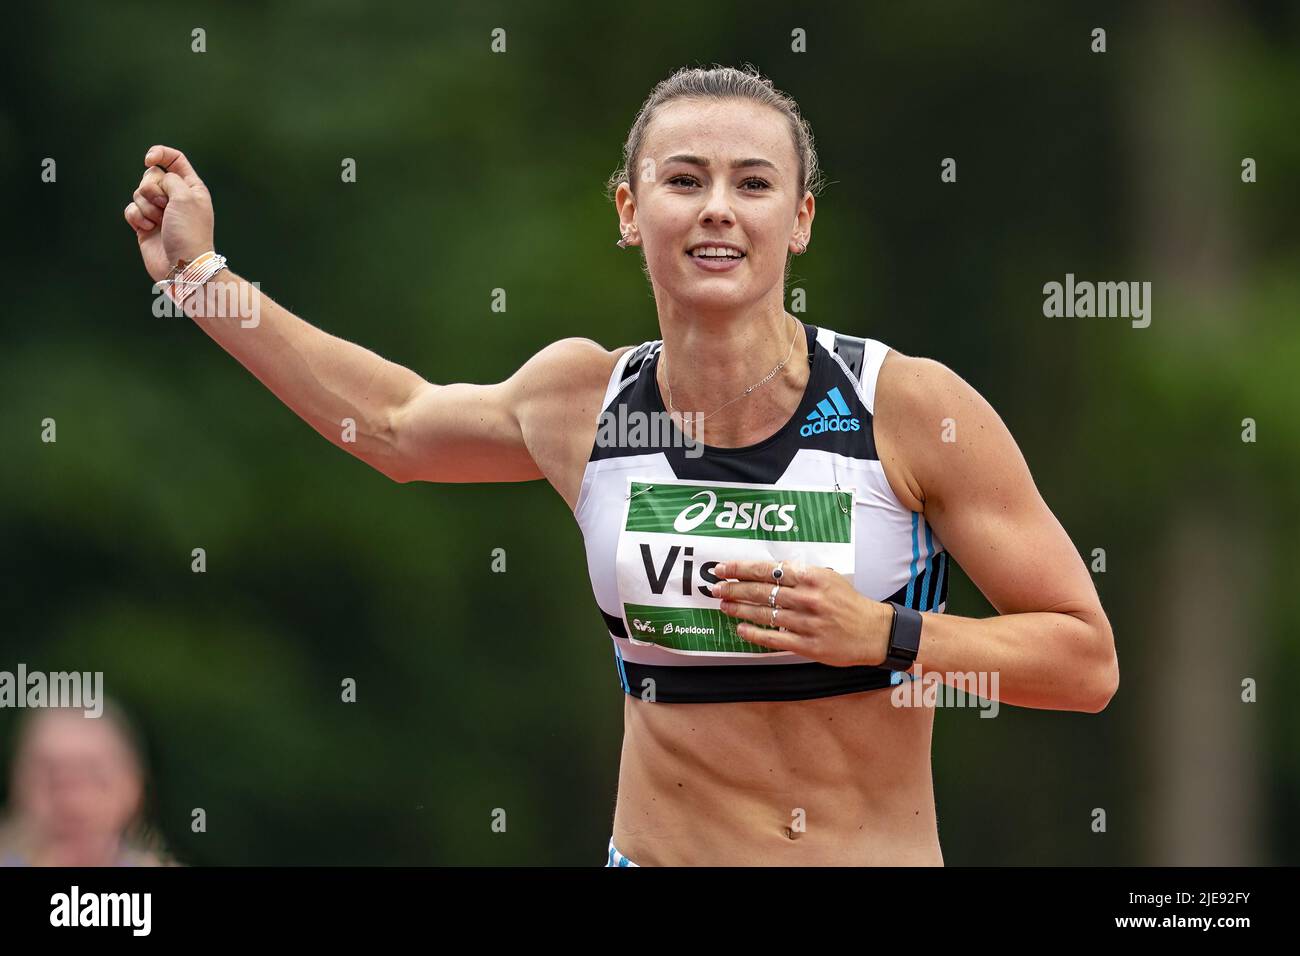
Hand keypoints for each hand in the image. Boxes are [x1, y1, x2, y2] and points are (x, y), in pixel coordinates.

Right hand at [123, 145, 214, 282]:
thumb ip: (169, 178)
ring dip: (146, 207)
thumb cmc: (189, 232)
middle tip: (165, 206)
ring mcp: (160, 211)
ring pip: (138, 193)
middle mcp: (175, 197)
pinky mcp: (145, 225)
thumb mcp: (185, 196)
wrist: (183, 266)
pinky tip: (148, 230)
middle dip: (152, 188)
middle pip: (151, 175)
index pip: (174, 159)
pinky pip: (130, 209)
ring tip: (160, 222)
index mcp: (191, 187)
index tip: (148, 159)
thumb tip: (156, 177)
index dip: (159, 154)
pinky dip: (137, 218)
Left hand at [710, 559, 894, 666]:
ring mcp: (806, 623)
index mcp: (812, 577)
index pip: (768, 570)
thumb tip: (768, 571)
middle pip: (761, 591)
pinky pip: (774, 638)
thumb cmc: (849, 603)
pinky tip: (740, 629)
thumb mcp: (828, 578)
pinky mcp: (807, 645)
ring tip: (724, 606)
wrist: (874, 632)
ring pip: (764, 614)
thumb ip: (800, 574)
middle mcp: (807, 598)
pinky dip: (754, 634)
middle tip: (716, 588)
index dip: (741, 569)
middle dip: (734, 589)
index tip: (723, 568)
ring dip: (739, 610)